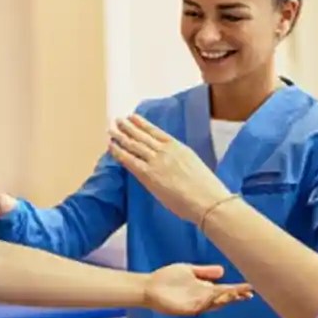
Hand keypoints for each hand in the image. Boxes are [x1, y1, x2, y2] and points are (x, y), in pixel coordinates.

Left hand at [107, 115, 232, 223]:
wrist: (207, 199)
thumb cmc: (206, 189)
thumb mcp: (194, 166)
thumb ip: (181, 162)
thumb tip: (173, 167)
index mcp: (179, 147)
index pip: (157, 132)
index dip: (142, 124)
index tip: (133, 117)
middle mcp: (166, 150)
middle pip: (142, 135)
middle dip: (128, 127)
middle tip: (118, 120)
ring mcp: (156, 161)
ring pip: (134, 144)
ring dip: (121, 135)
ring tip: (111, 128)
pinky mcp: (148, 174)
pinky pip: (129, 160)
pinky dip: (118, 152)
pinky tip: (111, 146)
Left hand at [143, 263, 252, 314]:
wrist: (148, 286)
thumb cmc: (167, 278)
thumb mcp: (189, 270)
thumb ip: (205, 272)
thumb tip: (222, 271)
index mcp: (204, 289)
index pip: (225, 290)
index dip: (237, 290)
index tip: (250, 286)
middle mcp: (202, 299)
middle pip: (223, 299)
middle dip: (235, 296)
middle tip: (248, 293)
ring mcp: (195, 305)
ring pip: (214, 303)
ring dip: (226, 299)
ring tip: (237, 293)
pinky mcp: (186, 309)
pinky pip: (202, 306)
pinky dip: (211, 301)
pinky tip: (218, 295)